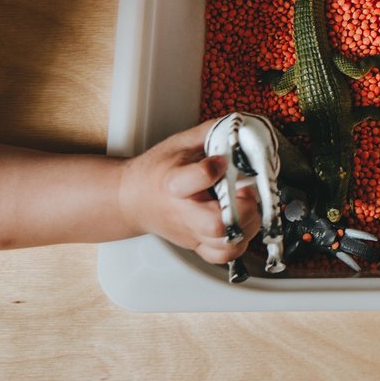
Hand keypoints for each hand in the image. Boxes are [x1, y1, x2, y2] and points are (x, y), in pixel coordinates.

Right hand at [115, 121, 258, 265]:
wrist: (132, 199)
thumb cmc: (158, 170)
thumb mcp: (179, 143)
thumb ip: (211, 132)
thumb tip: (241, 124)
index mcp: (174, 182)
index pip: (197, 178)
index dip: (215, 168)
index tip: (222, 160)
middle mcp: (183, 213)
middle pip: (217, 224)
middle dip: (243, 209)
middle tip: (245, 192)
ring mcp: (191, 233)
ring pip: (226, 244)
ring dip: (247, 226)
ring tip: (246, 207)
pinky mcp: (197, 245)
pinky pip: (224, 256)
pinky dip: (240, 243)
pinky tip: (241, 224)